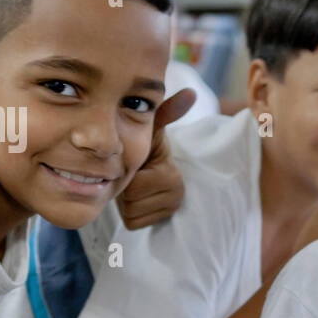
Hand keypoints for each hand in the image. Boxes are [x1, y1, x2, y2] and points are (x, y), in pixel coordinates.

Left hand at [117, 88, 195, 229]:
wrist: (149, 171)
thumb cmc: (147, 148)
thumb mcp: (151, 131)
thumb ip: (165, 113)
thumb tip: (191, 92)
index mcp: (172, 176)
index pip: (135, 186)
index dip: (127, 176)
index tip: (136, 166)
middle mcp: (175, 197)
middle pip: (132, 202)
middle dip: (126, 188)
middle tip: (133, 176)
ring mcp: (167, 213)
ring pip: (131, 213)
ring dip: (125, 200)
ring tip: (135, 186)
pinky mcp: (157, 224)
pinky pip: (132, 223)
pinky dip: (128, 212)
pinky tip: (136, 200)